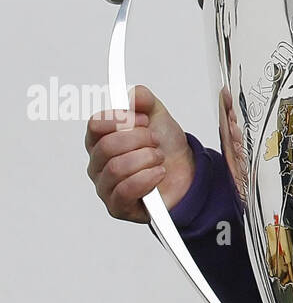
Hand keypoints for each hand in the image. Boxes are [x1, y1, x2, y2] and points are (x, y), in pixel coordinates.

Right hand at [85, 84, 195, 222]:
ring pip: (116, 168)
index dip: (121, 119)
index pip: (96, 125)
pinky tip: (158, 174)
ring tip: (159, 159)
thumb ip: (143, 100)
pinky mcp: (117, 207)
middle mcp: (98, 163)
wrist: (187, 174)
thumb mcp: (157, 116)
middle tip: (155, 142)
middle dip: (139, 141)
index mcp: (100, 139)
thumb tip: (132, 96)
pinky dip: (146, 179)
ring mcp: (105, 186)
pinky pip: (125, 191)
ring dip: (146, 160)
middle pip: (107, 146)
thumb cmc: (165, 147)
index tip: (144, 119)